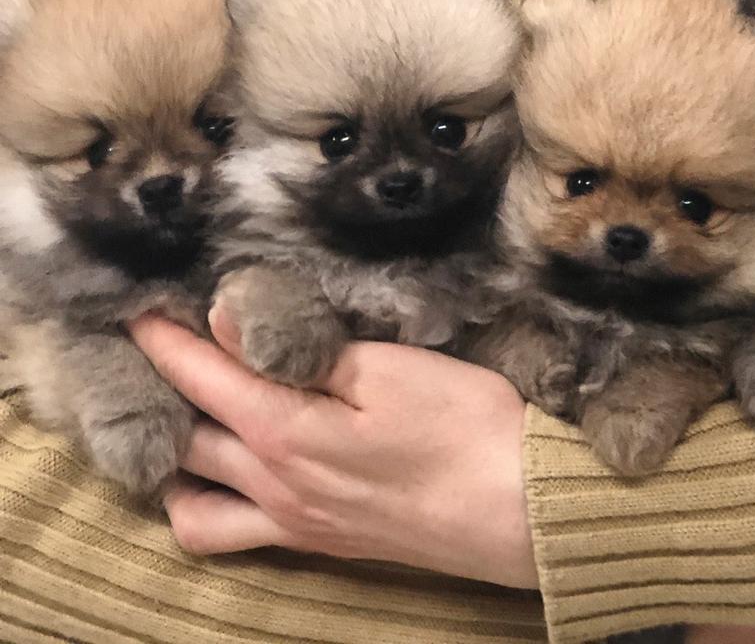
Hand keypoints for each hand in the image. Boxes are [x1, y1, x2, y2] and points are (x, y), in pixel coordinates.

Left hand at [129, 308, 537, 588]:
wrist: (522, 510)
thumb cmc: (468, 429)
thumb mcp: (391, 368)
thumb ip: (304, 349)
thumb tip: (228, 320)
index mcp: (287, 433)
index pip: (202, 377)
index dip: (163, 340)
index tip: (137, 310)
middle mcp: (275, 486)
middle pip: (184, 436)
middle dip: (157, 391)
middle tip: (154, 351)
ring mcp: (295, 521)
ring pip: (192, 502)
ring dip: (173, 461)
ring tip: (182, 422)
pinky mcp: (323, 541)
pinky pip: (232, 535)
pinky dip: (209, 506)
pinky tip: (231, 479)